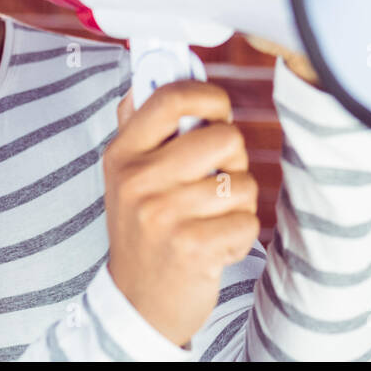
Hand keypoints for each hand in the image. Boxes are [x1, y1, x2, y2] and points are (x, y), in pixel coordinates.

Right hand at [104, 80, 259, 347]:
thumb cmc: (144, 228)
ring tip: (212, 217)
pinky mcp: (191, 249)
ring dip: (239, 202)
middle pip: (225, 137)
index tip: (218, 111)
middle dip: (234, 158)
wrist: (138, 303)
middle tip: (216, 178)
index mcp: (123, 154)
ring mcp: (163, 216)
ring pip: (242, 183)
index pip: (172, 97)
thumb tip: (155, 67)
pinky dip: (240, 235)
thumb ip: (141, 122)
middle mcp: (138, 181)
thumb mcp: (127, 175)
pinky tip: (215, 245)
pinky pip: (247, 221)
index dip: (210, 96)